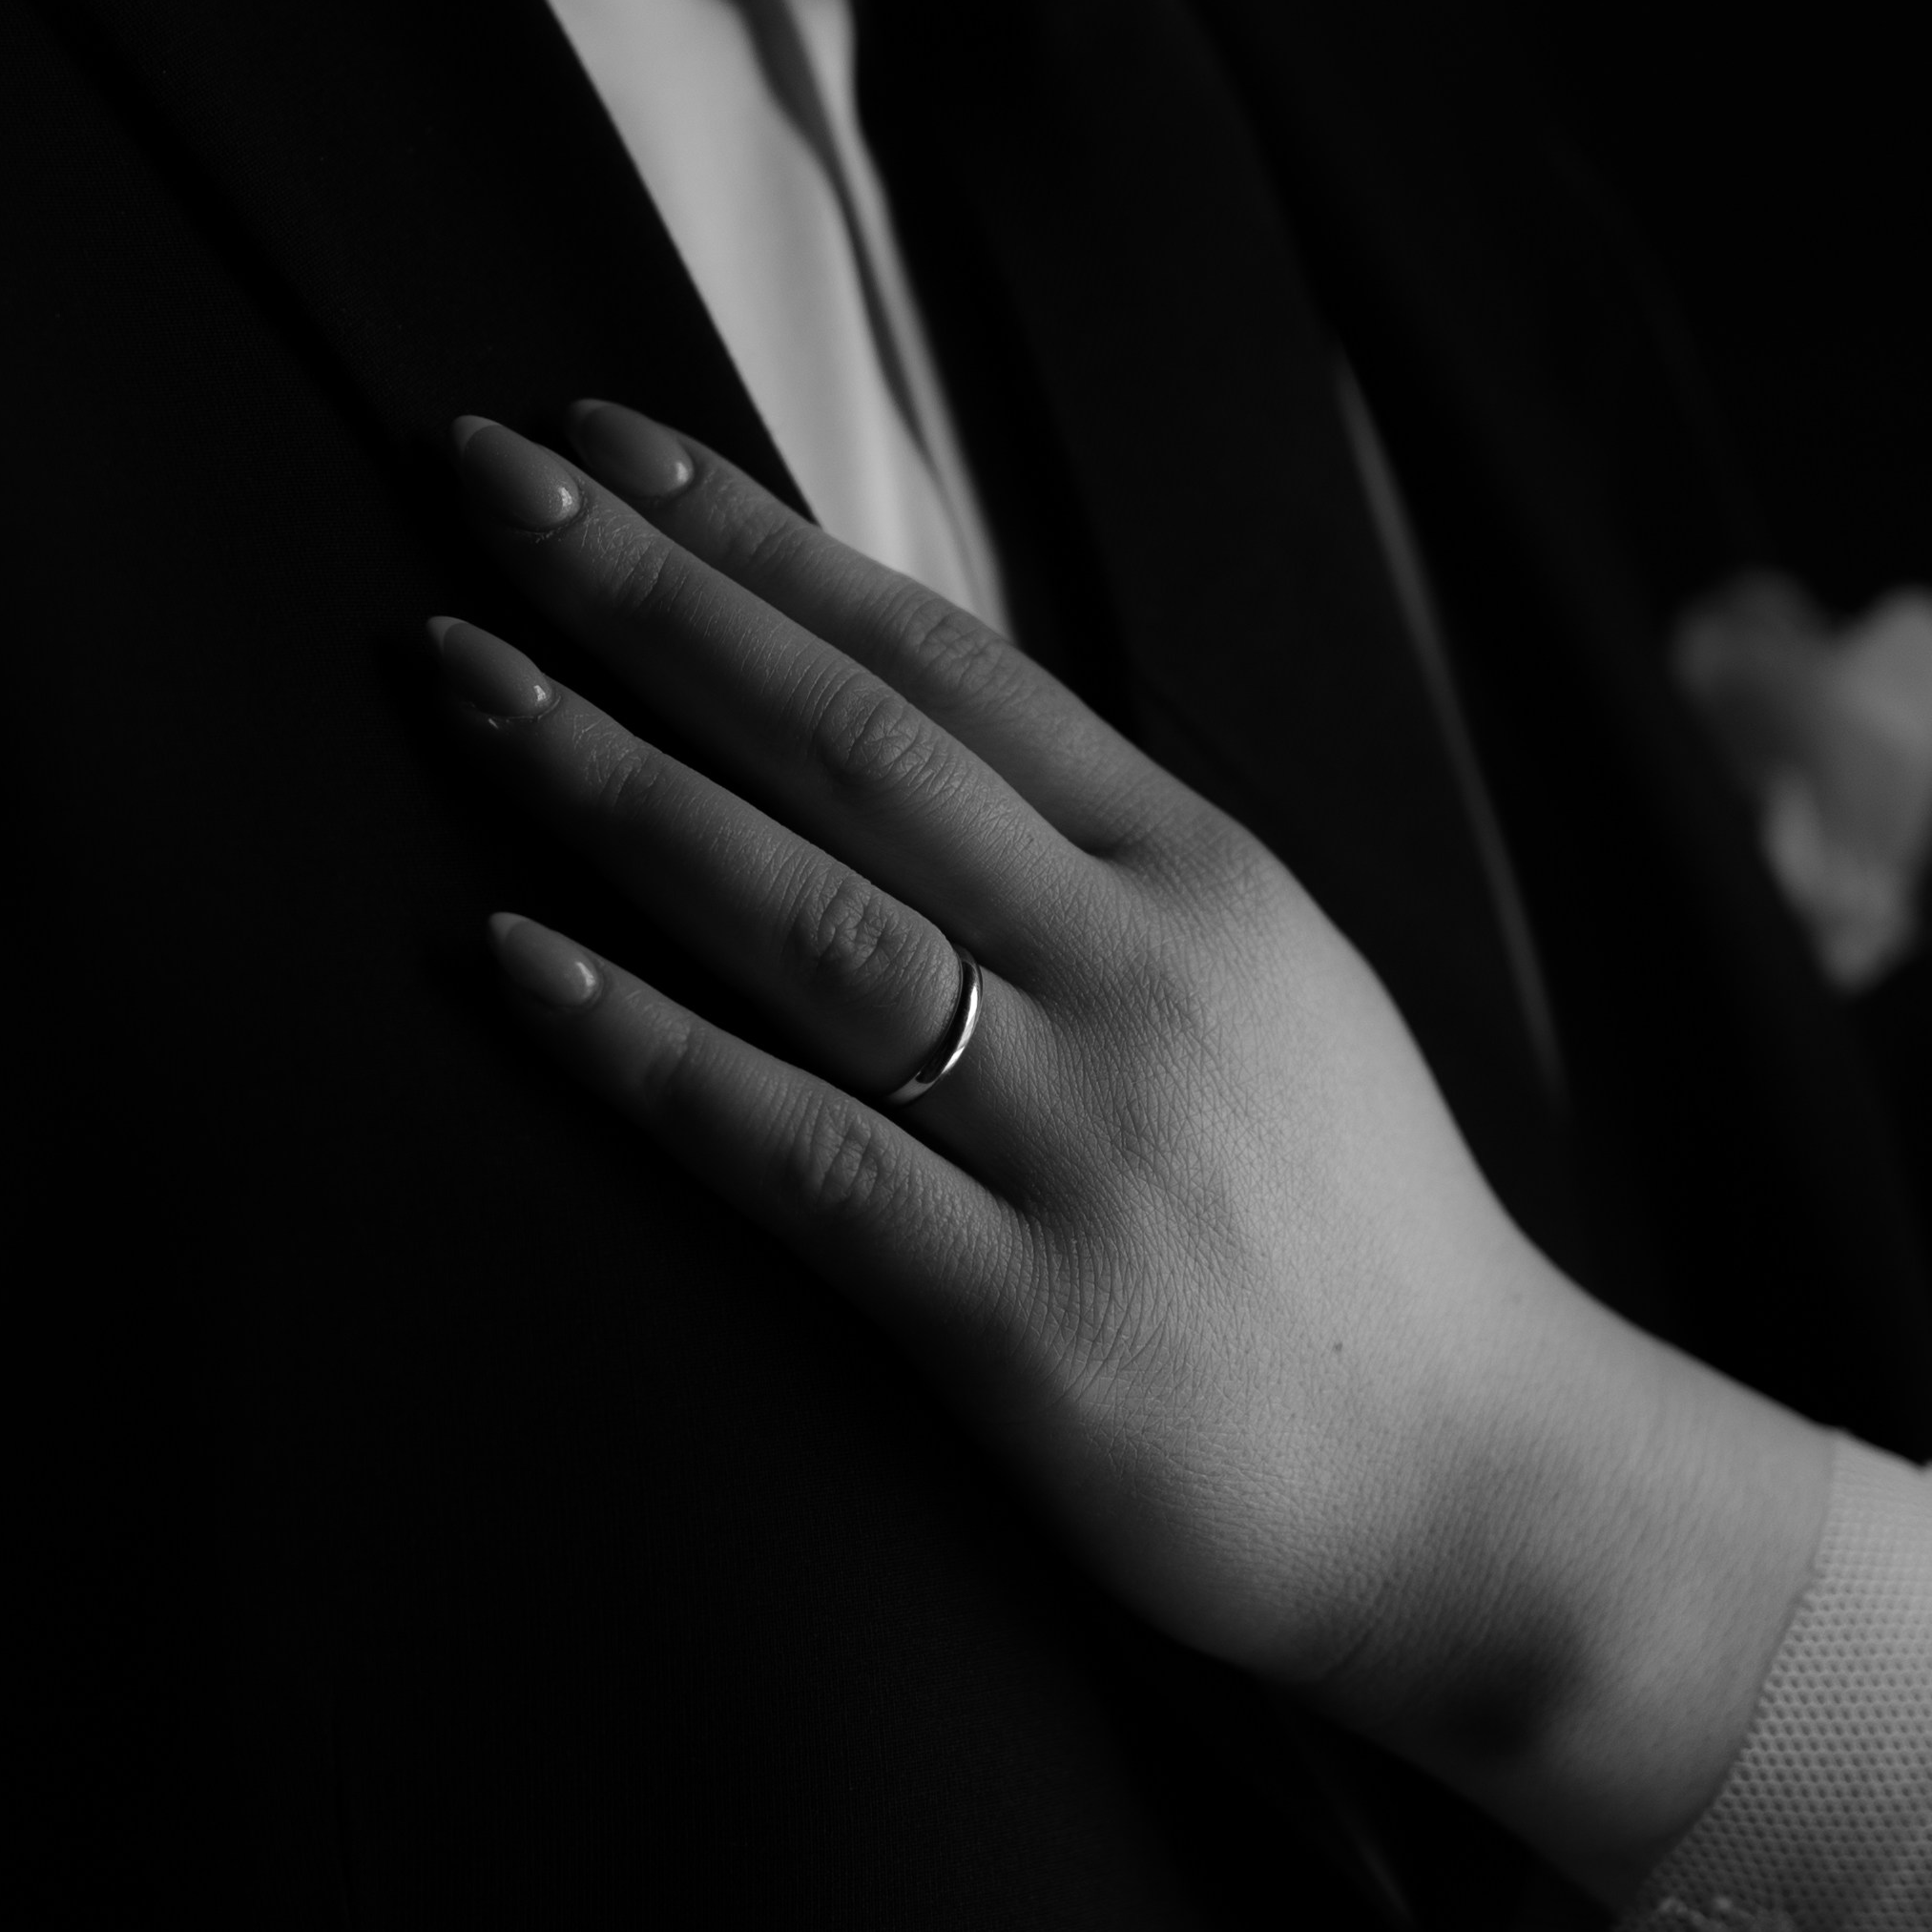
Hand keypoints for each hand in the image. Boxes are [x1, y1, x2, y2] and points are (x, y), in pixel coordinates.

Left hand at [436, 404, 1832, 1900]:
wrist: (1476, 1486)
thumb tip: (886, 714)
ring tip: (454, 678)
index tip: (606, 445)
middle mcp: (1145, 976)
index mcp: (1202, 876)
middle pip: (857, 743)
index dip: (761, 542)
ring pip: (809, 917)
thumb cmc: (1339, 1230)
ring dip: (614, 784)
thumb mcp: (1260, 983)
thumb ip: (1091, 859)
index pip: (947, 662)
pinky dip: (643, 1046)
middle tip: (484, 481)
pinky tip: (509, 959)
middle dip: (654, 598)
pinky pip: (794, 1154)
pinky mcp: (1022, 1323)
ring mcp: (1085, 1143)